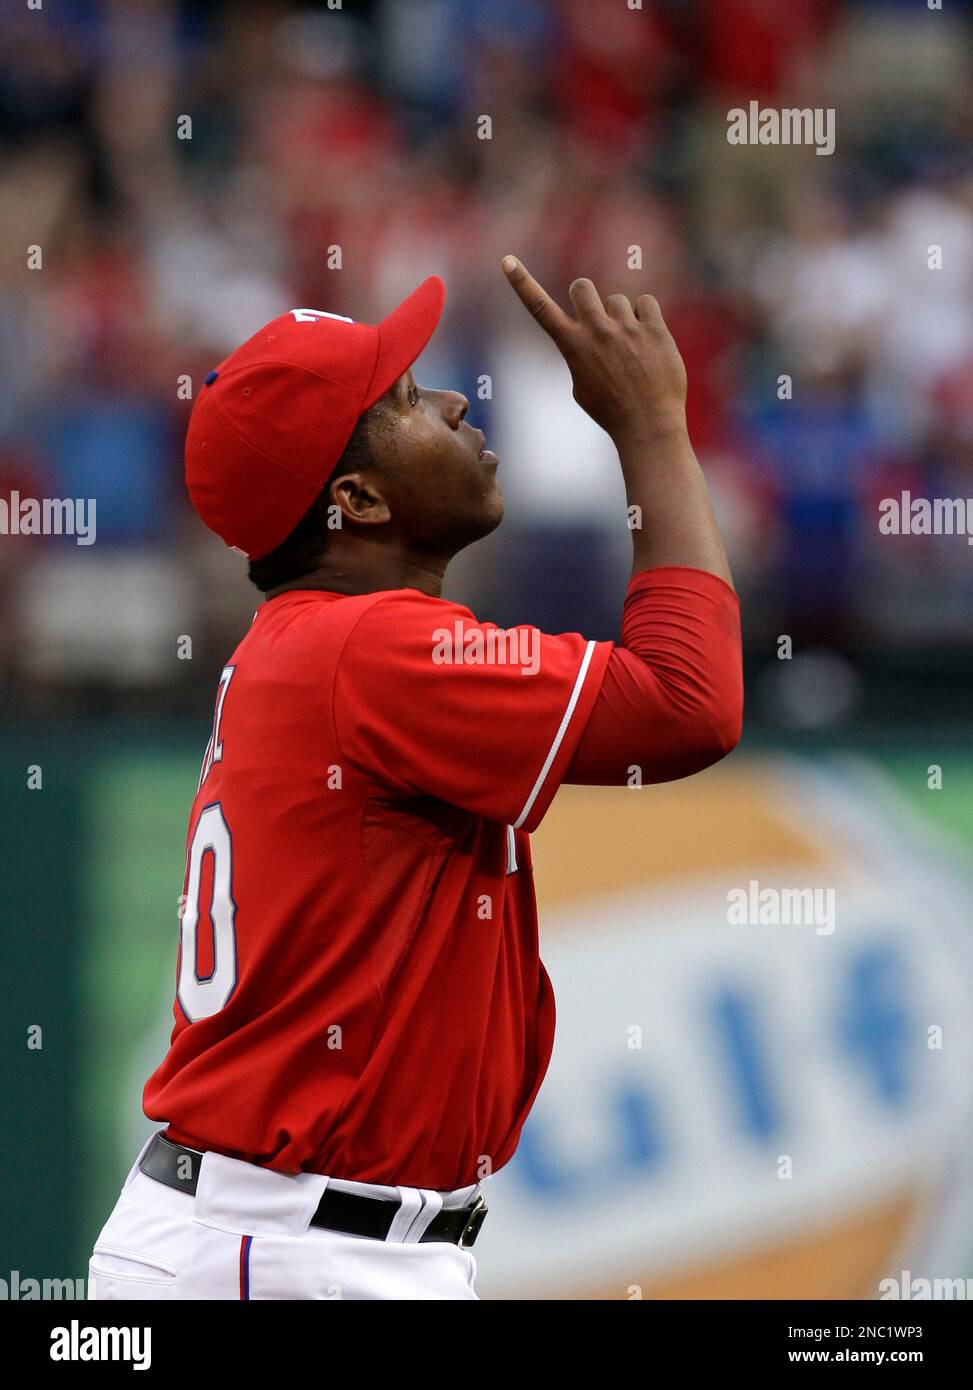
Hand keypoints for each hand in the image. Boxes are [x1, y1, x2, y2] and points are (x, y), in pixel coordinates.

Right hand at [501, 255, 687, 442]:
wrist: (648, 425)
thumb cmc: (611, 410)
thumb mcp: (582, 385)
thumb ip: (580, 351)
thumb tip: (591, 330)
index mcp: (572, 346)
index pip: (540, 308)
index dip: (522, 283)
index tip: (507, 261)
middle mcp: (596, 331)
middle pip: (582, 286)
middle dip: (586, 296)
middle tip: (597, 317)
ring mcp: (626, 328)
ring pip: (617, 299)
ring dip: (621, 316)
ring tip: (630, 346)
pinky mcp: (653, 328)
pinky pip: (646, 302)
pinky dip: (646, 317)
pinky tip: (648, 341)